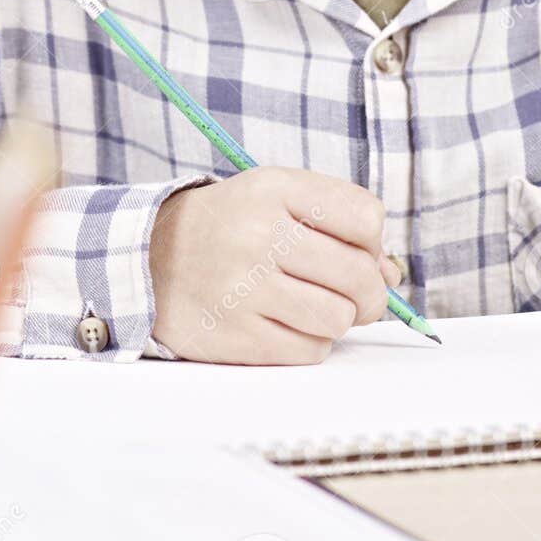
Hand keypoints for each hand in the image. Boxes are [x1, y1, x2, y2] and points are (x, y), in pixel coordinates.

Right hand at [149, 168, 401, 363]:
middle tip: (357, 294)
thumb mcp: (277, 199)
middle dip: (370, 291)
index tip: (357, 247)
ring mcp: (244, 288)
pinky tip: (289, 324)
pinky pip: (310, 350)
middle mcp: (259, 235)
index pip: (364, 216)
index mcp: (274, 190)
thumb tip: (392, 275)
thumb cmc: (231, 226)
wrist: (148, 258)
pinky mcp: (234, 336)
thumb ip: (338, 224)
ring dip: (339, 318)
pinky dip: (311, 342)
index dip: (373, 240)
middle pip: (359, 274)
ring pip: (339, 317)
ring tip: (316, 307)